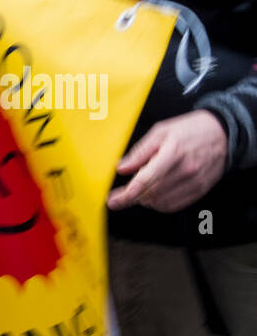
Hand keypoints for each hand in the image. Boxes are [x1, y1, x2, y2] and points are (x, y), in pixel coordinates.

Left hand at [107, 110, 228, 212]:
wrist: (223, 132)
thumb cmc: (189, 130)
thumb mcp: (161, 131)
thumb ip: (139, 151)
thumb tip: (121, 168)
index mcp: (173, 152)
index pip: (146, 180)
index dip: (126, 194)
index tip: (113, 201)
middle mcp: (186, 170)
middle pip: (151, 194)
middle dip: (132, 197)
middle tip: (122, 194)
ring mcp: (195, 181)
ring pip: (161, 202)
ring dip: (146, 200)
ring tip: (142, 189)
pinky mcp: (200, 189)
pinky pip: (175, 205)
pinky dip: (160, 204)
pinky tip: (155, 195)